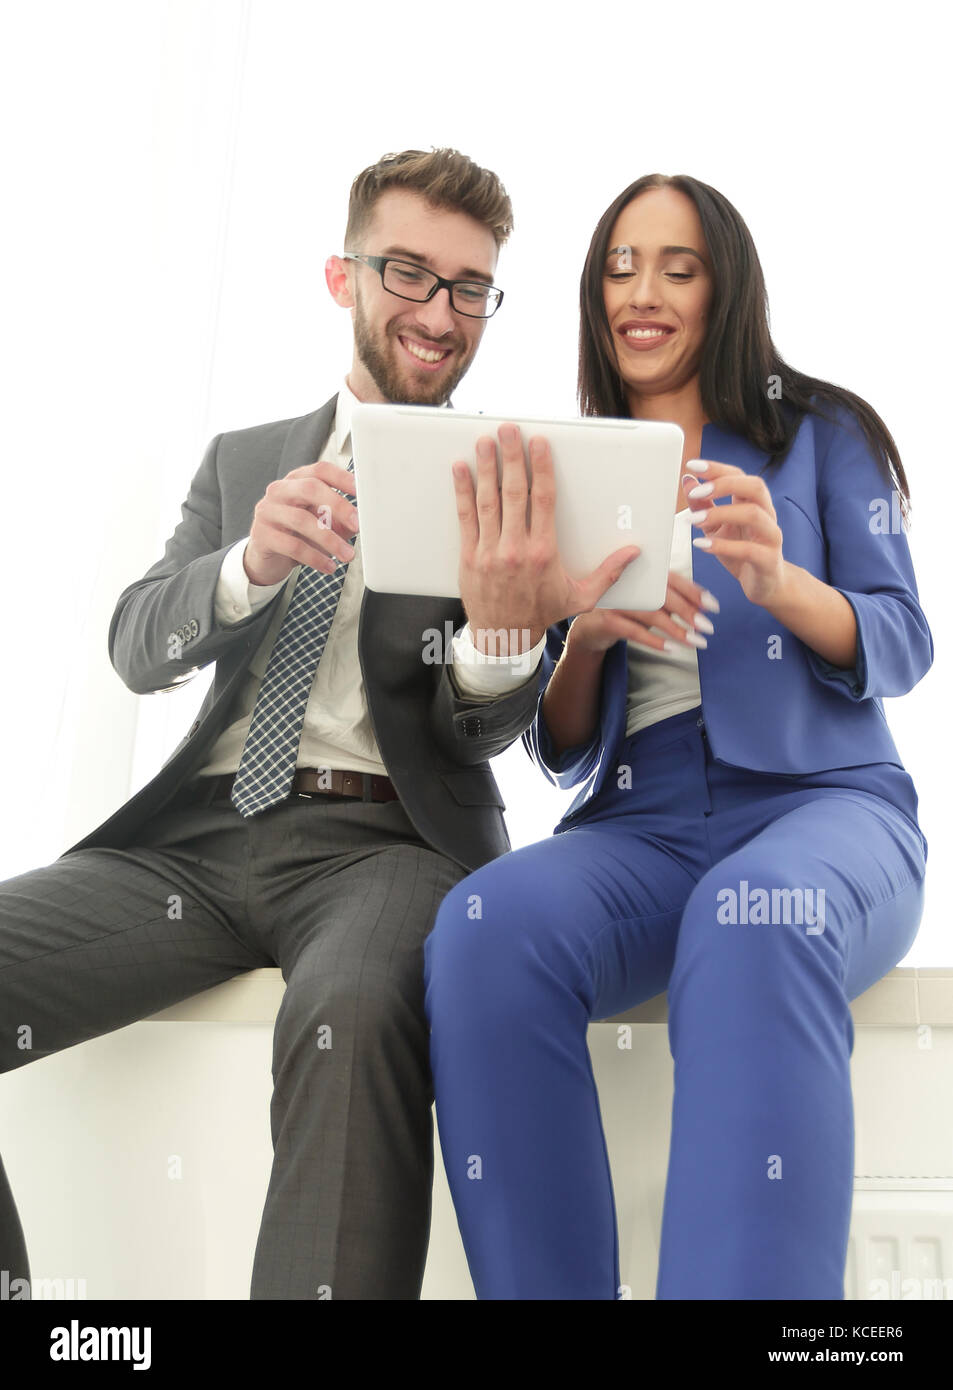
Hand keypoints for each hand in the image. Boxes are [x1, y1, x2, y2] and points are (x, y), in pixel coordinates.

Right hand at [244, 461, 359, 586]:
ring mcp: (268, 512)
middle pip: (310, 488)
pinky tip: (329, 566)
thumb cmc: (297, 534)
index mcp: (297, 481)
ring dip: (330, 539)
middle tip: (357, 525)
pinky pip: (292, 546)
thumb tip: (361, 521)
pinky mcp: (262, 536)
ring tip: (347, 554)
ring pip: (302, 519)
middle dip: (338, 506)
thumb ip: (341, 519)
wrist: (268, 559)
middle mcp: (280, 491)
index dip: (342, 478)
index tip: (361, 492)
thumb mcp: (322, 523)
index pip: (320, 470)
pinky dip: (315, 558)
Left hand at [452, 424, 640, 654]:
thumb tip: (635, 552)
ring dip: (485, 468)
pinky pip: (466, 518)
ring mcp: (490, 551)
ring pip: (488, 500)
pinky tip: (461, 470)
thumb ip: (609, 573)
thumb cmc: (543, 614)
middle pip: (514, 492)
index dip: (541, 468)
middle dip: (512, 457)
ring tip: (485, 441)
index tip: (540, 444)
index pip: (543, 500)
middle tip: (509, 430)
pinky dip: (463, 492)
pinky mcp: (469, 556)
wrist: (504, 637)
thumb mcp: (582, 597)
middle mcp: (516, 548)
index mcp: (544, 552)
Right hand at [566, 570, 719, 654]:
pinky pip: (635, 631)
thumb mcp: (646, 602)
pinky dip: (655, 641)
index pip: (672, 579)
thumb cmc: (624, 612)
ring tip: (695, 641)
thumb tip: (702, 607)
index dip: (693, 592)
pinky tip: (671, 648)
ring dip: (677, 630)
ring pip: (652, 614)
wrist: (588, 628)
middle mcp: (627, 583)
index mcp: (640, 573)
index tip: (712, 606)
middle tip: (707, 627)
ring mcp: (616, 601)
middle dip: (688, 612)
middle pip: (663, 595)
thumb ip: (668, 599)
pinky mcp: (606, 620)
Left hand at [683, 459, 786, 605]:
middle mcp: (766, 514)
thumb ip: (703, 506)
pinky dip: (724, 546)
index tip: (692, 465)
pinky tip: (702, 544)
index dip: (717, 469)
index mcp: (753, 502)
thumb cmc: (742, 553)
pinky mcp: (769, 560)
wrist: (765, 584)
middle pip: (755, 486)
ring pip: (755, 515)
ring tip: (694, 520)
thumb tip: (688, 480)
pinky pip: (750, 550)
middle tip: (696, 493)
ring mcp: (771, 536)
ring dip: (721, 514)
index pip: (739, 475)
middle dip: (724, 485)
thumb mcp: (716, 527)